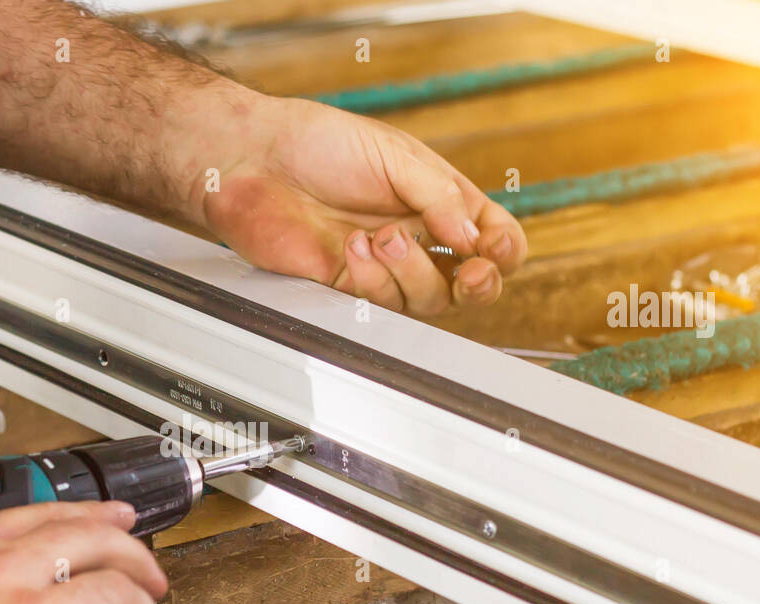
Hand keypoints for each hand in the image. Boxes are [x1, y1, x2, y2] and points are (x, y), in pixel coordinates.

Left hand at [186, 92, 526, 315]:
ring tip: (379, 237)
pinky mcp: (349, 286)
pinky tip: (350, 247)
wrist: (255, 162)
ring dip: (412, 271)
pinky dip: (371, 279)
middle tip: (471, 272)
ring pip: (428, 300)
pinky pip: (380, 303)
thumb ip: (439, 196)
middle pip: (470, 284)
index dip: (503, 250)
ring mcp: (385, 266)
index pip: (492, 236)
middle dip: (479, 283)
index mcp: (439, 200)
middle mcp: (418, 237)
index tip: (493, 248)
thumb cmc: (320, 144)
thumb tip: (473, 237)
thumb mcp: (395, 155)